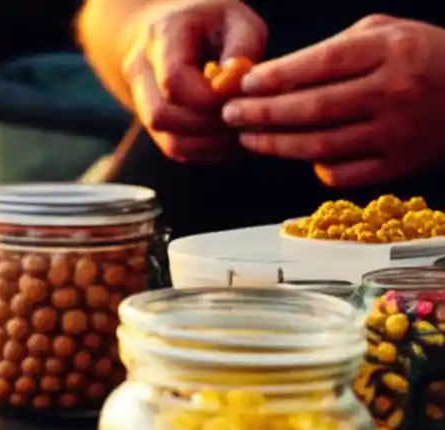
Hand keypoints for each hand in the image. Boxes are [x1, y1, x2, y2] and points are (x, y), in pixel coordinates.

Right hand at [121, 0, 266, 161]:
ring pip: (169, 139)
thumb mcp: (238, 20)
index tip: (241, 94)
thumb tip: (240, 86)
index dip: (209, 98)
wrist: (179, 29)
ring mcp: (140, 100)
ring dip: (211, 142)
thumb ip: (243, 48)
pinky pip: (176, 149)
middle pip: (161, 116)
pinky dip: (208, 149)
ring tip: (241, 128)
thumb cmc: (216, 23)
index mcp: (161, 36)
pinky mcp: (152, 123)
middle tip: (245, 115)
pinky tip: (230, 135)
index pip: (172, 81)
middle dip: (209, 123)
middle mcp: (140, 70)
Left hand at [224, 15, 444, 186]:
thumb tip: (275, 73)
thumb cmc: (421, 57)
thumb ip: (334, 48)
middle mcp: (395, 92)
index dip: (278, 76)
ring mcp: (397, 133)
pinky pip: (340, 172)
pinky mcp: (398, 165)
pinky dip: (312, 165)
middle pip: (313, 109)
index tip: (244, 83)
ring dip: (275, 144)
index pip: (323, 64)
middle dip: (262, 114)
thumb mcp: (386, 33)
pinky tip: (294, 154)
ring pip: (320, 146)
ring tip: (247, 138)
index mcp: (391, 51)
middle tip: (231, 114)